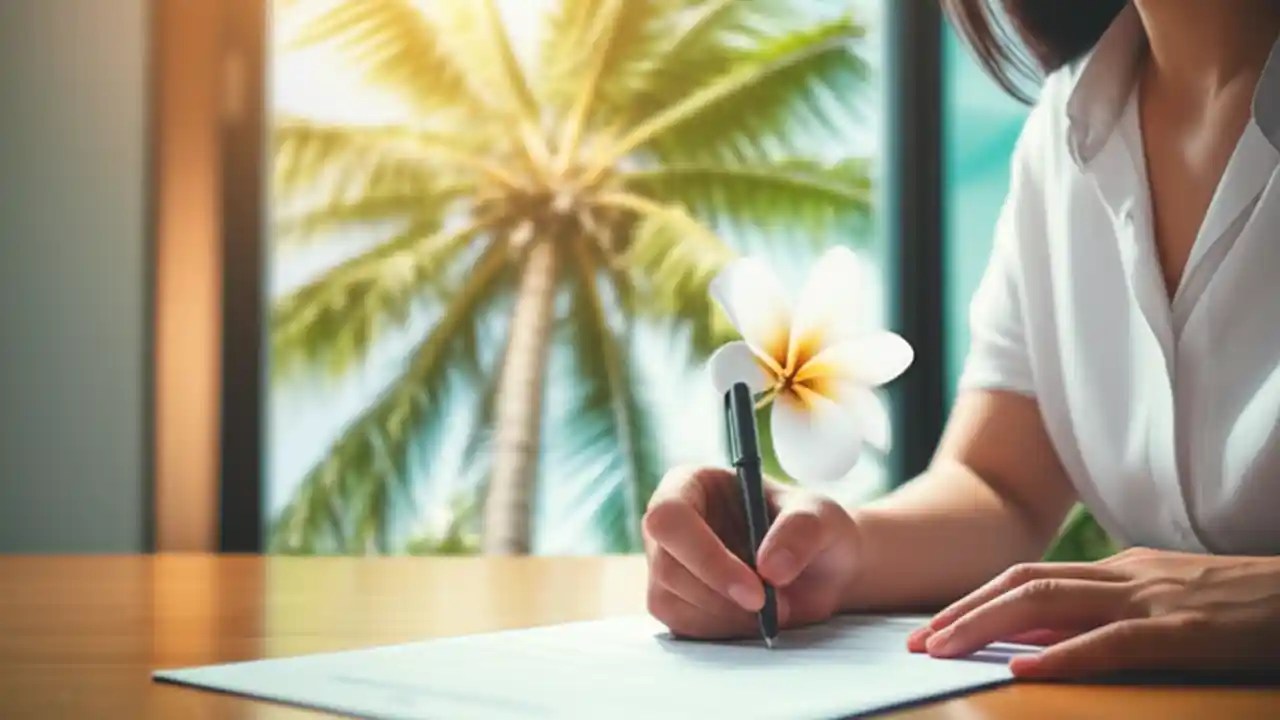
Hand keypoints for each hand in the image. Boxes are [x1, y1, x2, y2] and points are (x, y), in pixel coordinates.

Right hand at [642, 465, 858, 638]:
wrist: (824, 573)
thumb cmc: (816, 531)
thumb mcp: (823, 517)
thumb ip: (801, 531)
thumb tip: (769, 569)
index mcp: (694, 484)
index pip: (670, 515)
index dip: (705, 554)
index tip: (755, 588)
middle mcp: (671, 522)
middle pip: (666, 564)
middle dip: (720, 594)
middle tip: (771, 608)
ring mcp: (667, 563)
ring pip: (668, 600)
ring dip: (724, 616)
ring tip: (771, 608)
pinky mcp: (674, 601)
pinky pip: (681, 625)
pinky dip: (720, 630)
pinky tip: (752, 619)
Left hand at [908, 547, 1279, 678]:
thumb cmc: (1238, 608)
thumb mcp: (1162, 604)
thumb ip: (1101, 617)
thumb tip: (1036, 642)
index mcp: (1117, 570)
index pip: (1026, 579)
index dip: (972, 602)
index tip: (931, 630)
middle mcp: (1124, 576)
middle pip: (1022, 584)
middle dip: (962, 612)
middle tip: (917, 645)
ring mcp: (1152, 599)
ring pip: (1050, 602)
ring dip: (988, 626)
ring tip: (945, 652)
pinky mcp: (1183, 630)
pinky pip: (1112, 640)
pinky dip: (1063, 655)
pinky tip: (1025, 671)